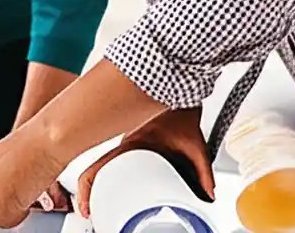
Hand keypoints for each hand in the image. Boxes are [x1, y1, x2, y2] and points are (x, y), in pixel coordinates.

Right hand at [75, 107, 214, 218]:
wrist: (176, 86)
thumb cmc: (179, 108)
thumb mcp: (193, 142)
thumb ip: (203, 169)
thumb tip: (208, 192)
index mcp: (129, 144)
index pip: (97, 166)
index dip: (86, 187)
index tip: (86, 206)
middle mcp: (122, 144)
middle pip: (94, 169)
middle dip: (88, 191)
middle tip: (90, 209)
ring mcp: (123, 142)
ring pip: (100, 164)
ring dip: (95, 183)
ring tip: (96, 202)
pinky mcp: (129, 142)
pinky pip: (110, 159)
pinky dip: (105, 173)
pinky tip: (112, 186)